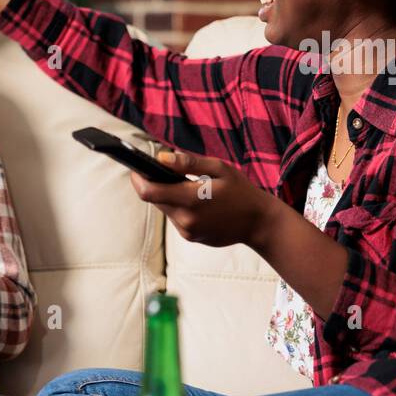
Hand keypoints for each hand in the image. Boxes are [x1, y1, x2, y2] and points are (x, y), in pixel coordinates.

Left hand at [130, 150, 280, 249]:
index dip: (137, 179)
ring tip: (186, 186)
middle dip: (154, 185)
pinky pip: (175, 219)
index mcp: (191, 199)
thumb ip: (188, 163)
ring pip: (164, 210)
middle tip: (163, 172)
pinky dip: (179, 208)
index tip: (135, 168)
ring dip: (168, 197)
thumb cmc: (241, 190)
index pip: (149, 191)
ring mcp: (187, 231)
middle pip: (154, 200)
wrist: (259, 222)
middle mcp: (185, 219)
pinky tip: (196, 202)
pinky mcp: (190, 237)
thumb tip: (160, 158)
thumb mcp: (219, 169)